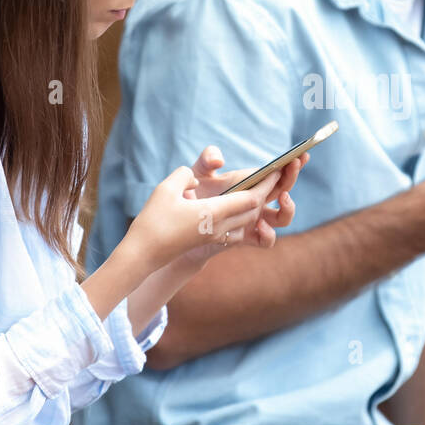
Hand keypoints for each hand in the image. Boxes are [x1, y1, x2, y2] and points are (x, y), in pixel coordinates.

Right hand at [118, 162, 283, 290]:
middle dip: (269, 192)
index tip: (278, 169)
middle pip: (254, 209)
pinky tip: (243, 213)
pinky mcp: (211, 242)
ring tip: (267, 192)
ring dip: (258, 206)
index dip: (267, 183)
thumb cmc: (153, 221)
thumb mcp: (166, 189)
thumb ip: (185, 175)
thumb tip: (194, 177)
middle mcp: (221, 226)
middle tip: (280, 173)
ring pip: (248, 221)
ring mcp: (217, 236)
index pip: (251, 198)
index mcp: (214, 213)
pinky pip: (237, 231)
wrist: (144, 255)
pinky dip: (245, 221)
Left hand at [170, 145, 306, 271]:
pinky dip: (268, 234)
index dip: (292, 164)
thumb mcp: (197, 174)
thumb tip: (219, 160)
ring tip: (282, 197)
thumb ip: (206, 160)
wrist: (182, 227)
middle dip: (292, 176)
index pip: (278, 172)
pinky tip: (260, 225)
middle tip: (292, 165)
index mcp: (252, 183)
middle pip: (284, 189)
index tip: (300, 154)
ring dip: (288, 208)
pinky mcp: (246, 238)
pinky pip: (266, 241)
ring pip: (283, 218)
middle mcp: (258, 201)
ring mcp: (254, 220)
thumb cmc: (193, 196)